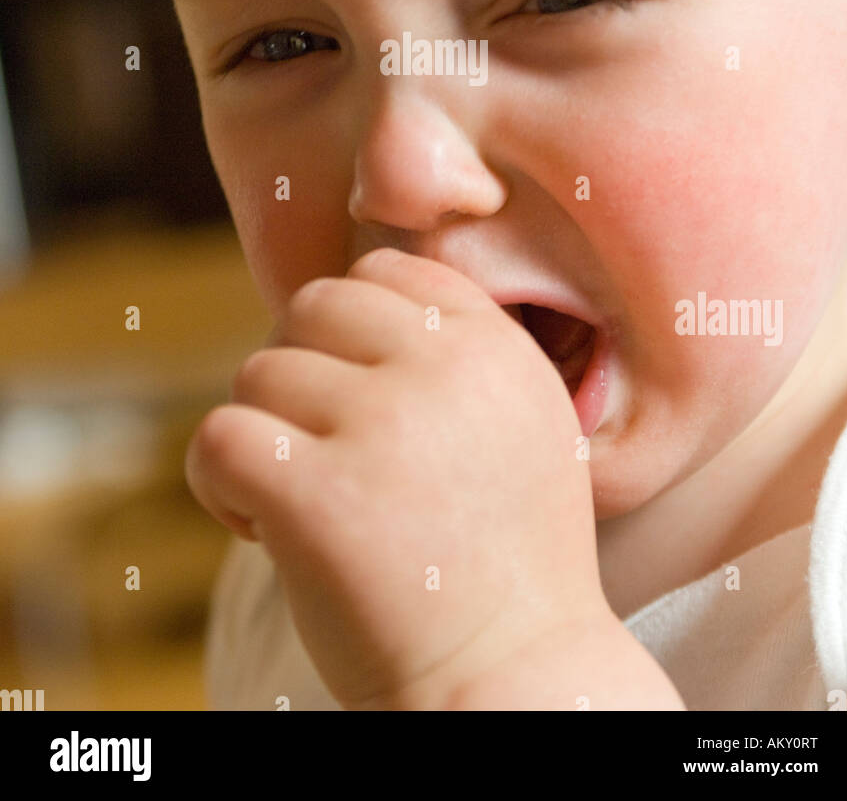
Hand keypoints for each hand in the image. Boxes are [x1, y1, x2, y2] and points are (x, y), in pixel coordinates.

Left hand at [186, 248, 623, 708]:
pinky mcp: (316, 493)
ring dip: (262, 436)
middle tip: (315, 448)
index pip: (384, 270)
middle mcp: (444, 368)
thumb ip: (461, 352)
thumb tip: (352, 300)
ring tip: (298, 505)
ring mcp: (381, 425)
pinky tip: (257, 528)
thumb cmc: (508, 565)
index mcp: (495, 345)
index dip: (350, 330)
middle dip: (297, 370)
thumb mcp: (525, 425)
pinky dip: (215, 481)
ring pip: (258, 372)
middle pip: (311, 306)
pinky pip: (218, 435)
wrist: (513, 681)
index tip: (356, 399)